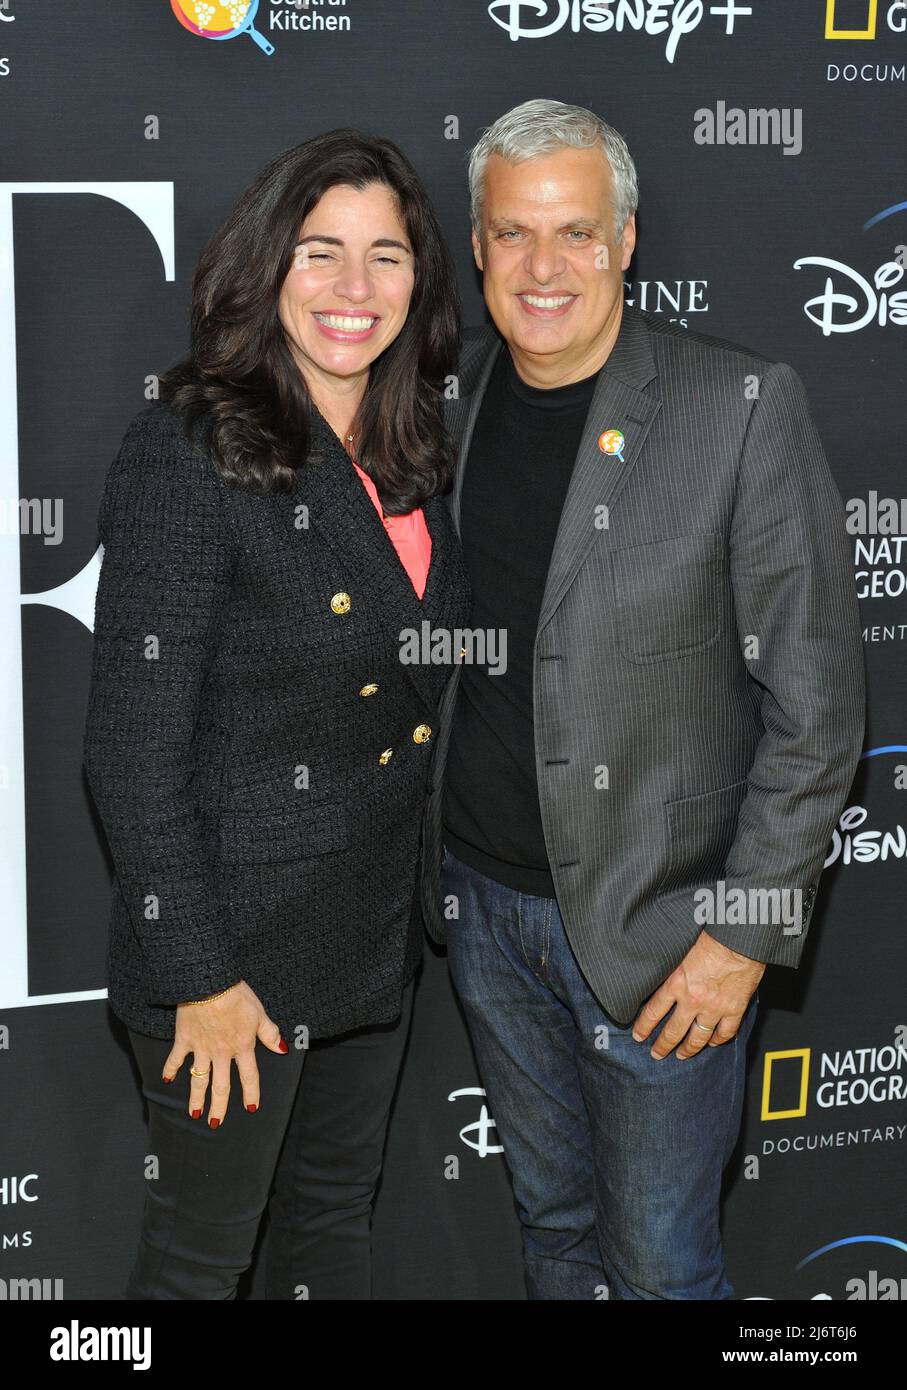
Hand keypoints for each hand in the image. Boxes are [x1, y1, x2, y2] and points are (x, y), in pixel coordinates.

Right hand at [163, 980, 286, 1125]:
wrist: (209, 982)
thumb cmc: (237, 995)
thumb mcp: (260, 1013)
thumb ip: (270, 1033)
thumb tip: (283, 1049)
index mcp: (242, 1046)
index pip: (249, 1076)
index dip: (251, 1093)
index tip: (251, 1108)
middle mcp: (221, 1052)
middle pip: (221, 1085)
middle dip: (219, 1106)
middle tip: (215, 1123)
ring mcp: (201, 1047)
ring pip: (199, 1078)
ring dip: (196, 1097)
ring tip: (194, 1114)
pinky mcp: (184, 1038)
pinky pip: (176, 1058)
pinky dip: (170, 1068)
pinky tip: (166, 1080)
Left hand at [631, 931, 764, 1059]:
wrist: (740, 937)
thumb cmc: (711, 934)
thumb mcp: (679, 947)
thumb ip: (669, 965)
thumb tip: (655, 969)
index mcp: (677, 982)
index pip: (653, 1012)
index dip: (644, 1027)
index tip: (639, 1036)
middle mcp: (693, 999)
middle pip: (673, 1031)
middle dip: (662, 1045)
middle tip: (656, 1054)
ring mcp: (715, 1007)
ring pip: (698, 1037)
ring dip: (688, 1049)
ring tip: (681, 1055)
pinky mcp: (735, 1009)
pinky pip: (725, 1032)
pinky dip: (718, 1040)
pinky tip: (712, 1042)